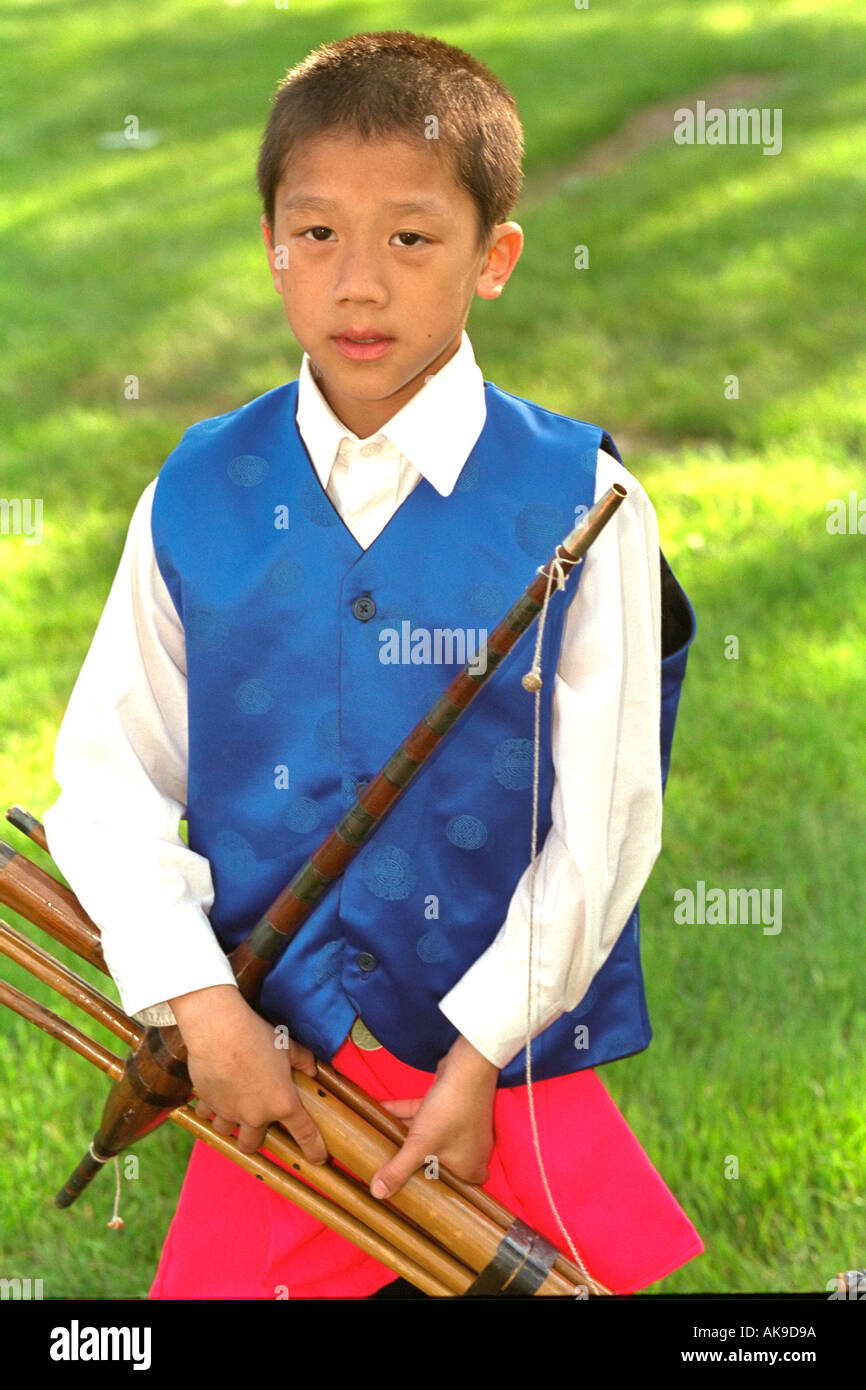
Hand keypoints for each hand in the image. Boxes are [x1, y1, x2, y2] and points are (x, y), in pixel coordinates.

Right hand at [170, 984, 326, 1163]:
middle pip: (251, 1145)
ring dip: (228, 1124)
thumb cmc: (258, 1036)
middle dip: (253, 1140)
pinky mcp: (207, 1102)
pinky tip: (212, 1095)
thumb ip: (303, 1060)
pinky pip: (205, 1114)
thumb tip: (311, 1069)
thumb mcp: (288, 1045)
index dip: (313, 1149)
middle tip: (255, 1126)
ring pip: (225, 1132)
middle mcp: (255, 1115)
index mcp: (282, 1103)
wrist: (220, 1031)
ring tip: (231, 1108)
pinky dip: (208, 1108)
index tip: (317, 1158)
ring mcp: (228, 1111)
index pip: (304, 1134)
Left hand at [369, 1034, 498, 1199]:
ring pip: (428, 1137)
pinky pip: (424, 1116)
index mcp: (469, 1167)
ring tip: (378, 1140)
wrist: (467, 1068)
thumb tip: (378, 1194)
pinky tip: (380, 1108)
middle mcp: (468, 1150)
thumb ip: (398, 1169)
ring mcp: (460, 1127)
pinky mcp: (451, 1106)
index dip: (439, 1192)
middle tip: (390, 1169)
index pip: (457, 1189)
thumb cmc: (449, 1114)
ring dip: (405, 1135)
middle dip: (414, 1163)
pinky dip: (405, 1114)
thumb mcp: (420, 1145)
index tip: (416, 1193)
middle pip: (437, 1163)